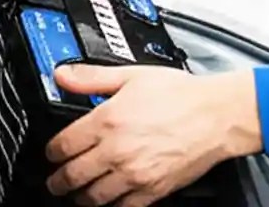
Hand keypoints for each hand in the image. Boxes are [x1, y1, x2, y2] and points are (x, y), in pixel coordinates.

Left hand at [44, 64, 262, 206]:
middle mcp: (117, 151)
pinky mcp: (153, 191)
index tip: (52, 153)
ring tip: (78, 194)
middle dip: (58, 180)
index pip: (62, 146)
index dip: (51, 152)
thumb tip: (62, 75)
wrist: (217, 116)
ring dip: (81, 197)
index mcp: (107, 121)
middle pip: (72, 176)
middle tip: (56, 181)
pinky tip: (109, 199)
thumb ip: (91, 78)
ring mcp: (134, 175)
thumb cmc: (181, 95)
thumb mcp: (131, 76)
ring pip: (93, 197)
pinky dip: (111, 206)